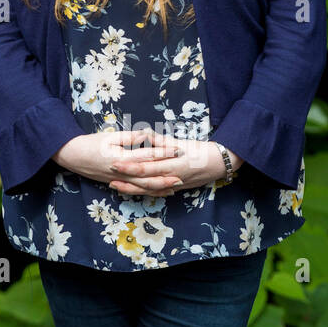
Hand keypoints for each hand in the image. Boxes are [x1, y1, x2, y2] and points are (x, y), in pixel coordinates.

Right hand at [52, 129, 184, 193]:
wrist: (72, 156)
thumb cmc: (90, 143)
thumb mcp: (110, 137)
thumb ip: (130, 137)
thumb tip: (147, 135)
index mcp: (120, 158)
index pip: (146, 155)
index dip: (164, 153)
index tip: (179, 149)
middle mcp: (121, 173)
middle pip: (148, 176)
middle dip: (166, 175)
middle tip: (184, 173)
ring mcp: (119, 181)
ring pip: (143, 187)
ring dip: (160, 187)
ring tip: (176, 185)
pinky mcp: (117, 184)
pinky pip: (136, 190)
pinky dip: (149, 192)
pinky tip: (160, 192)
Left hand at [106, 131, 239, 195]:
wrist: (218, 163)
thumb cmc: (199, 150)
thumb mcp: (180, 142)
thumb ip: (161, 141)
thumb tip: (145, 133)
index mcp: (171, 163)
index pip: (146, 166)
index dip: (130, 166)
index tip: (115, 163)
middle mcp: (170, 177)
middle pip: (143, 181)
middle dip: (126, 180)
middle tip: (109, 176)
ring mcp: (172, 184)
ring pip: (148, 190)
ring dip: (131, 189)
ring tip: (115, 186)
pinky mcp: (175, 189)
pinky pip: (157, 193)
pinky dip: (144, 193)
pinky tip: (131, 192)